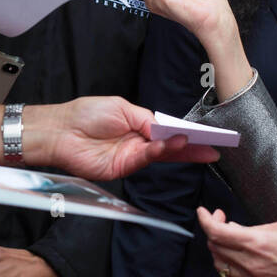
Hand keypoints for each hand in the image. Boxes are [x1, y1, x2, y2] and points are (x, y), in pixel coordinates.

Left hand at [25, 96, 217, 180]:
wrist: (60, 130)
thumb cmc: (85, 114)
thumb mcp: (122, 108)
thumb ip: (147, 119)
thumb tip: (167, 127)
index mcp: (138, 125)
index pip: (167, 130)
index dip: (186, 133)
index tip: (206, 134)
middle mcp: (137, 142)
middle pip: (170, 146)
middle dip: (193, 147)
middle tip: (215, 148)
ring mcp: (131, 156)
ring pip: (162, 154)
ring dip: (180, 149)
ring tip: (196, 142)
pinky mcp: (123, 168)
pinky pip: (147, 158)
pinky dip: (162, 151)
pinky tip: (173, 144)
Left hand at [197, 208, 276, 276]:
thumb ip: (255, 229)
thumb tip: (236, 230)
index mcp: (257, 244)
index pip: (216, 233)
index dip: (205, 219)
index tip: (203, 211)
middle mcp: (251, 264)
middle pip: (214, 247)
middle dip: (213, 230)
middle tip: (221, 218)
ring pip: (220, 263)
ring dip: (219, 247)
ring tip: (230, 234)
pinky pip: (233, 274)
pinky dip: (228, 261)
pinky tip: (239, 251)